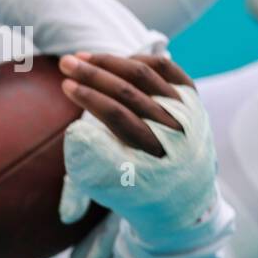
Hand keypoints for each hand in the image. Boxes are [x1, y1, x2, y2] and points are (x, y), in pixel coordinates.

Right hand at [57, 54, 219, 257]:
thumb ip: (89, 172)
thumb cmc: (135, 190)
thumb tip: (72, 160)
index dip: (90, 98)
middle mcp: (174, 131)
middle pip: (129, 91)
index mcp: (153, 156)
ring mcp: (187, 111)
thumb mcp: (110, 189)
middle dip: (93, 74)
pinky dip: (138, 61)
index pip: (118, 116)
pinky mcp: (191, 97)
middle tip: (65, 63)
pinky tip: (113, 61)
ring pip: (145, 75)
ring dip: (110, 62)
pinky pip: (165, 68)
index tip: (66, 86)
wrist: (184, 200)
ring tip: (83, 57)